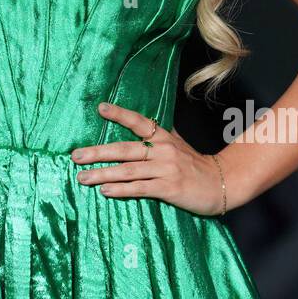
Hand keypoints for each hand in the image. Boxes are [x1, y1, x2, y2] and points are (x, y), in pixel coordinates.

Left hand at [70, 101, 226, 216]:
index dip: (120, 114)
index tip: (100, 108)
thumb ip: (159, 136)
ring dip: (103, 174)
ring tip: (83, 177)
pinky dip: (121, 189)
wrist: (221, 184)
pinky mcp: (169, 188)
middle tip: (75, 156)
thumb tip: (141, 123)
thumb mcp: (178, 144)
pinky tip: (106, 191)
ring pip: (128, 170)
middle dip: (98, 152)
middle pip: (125, 149)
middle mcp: (163, 150)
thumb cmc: (195, 165)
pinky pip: (140, 188)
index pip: (139, 122)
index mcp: (164, 137)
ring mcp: (166, 169)